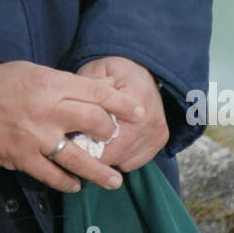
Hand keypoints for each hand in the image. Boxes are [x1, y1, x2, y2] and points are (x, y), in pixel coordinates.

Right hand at [0, 60, 147, 192]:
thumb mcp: (33, 72)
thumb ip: (61, 84)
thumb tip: (89, 92)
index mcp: (53, 85)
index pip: (98, 92)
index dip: (122, 104)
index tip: (138, 112)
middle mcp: (50, 111)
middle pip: (94, 123)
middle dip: (110, 133)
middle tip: (115, 140)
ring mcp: (37, 137)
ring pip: (79, 158)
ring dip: (99, 172)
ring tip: (114, 181)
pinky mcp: (23, 158)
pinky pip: (52, 175)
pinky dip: (67, 182)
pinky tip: (75, 185)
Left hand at [74, 56, 168, 171]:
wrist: (142, 70)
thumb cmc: (114, 71)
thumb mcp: (95, 71)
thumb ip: (87, 91)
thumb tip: (78, 114)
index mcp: (136, 97)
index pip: (108, 134)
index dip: (86, 139)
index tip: (73, 135)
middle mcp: (151, 118)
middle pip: (116, 152)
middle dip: (94, 150)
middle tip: (81, 138)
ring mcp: (157, 131)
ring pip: (123, 160)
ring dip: (107, 155)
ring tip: (97, 137)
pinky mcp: (159, 140)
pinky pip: (132, 162)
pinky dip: (119, 156)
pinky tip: (112, 141)